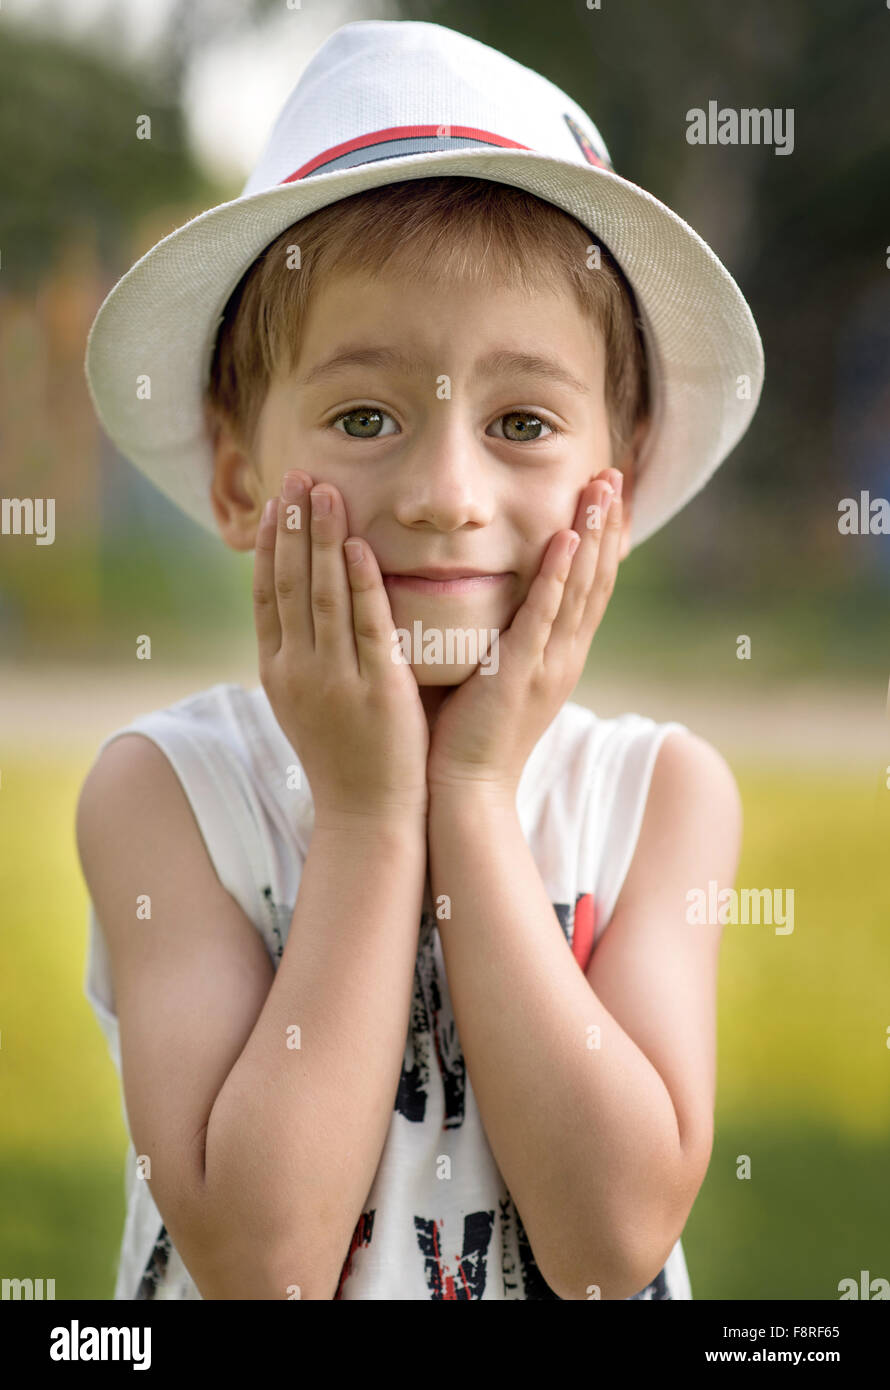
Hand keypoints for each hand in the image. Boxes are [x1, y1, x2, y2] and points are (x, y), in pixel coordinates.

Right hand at [253, 470, 430, 827]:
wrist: (368, 815)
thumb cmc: (345, 757)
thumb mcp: (308, 704)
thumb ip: (304, 655)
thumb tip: (301, 608)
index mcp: (279, 672)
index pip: (267, 596)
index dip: (271, 546)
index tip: (277, 501)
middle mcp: (298, 670)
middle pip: (289, 584)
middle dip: (293, 526)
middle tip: (297, 475)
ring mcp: (335, 679)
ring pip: (324, 595)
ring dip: (323, 539)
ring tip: (324, 491)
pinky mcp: (376, 688)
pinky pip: (367, 625)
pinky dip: (361, 582)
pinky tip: (359, 545)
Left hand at [425, 469, 623, 801]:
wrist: (466, 791)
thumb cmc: (467, 735)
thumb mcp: (493, 675)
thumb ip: (498, 636)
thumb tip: (483, 599)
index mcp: (557, 656)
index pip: (587, 587)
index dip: (600, 541)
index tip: (606, 496)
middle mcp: (563, 656)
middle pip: (595, 578)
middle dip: (606, 525)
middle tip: (614, 474)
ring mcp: (547, 664)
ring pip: (579, 589)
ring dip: (591, 536)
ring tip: (601, 489)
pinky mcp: (521, 674)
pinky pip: (544, 616)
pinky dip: (558, 577)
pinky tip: (566, 540)